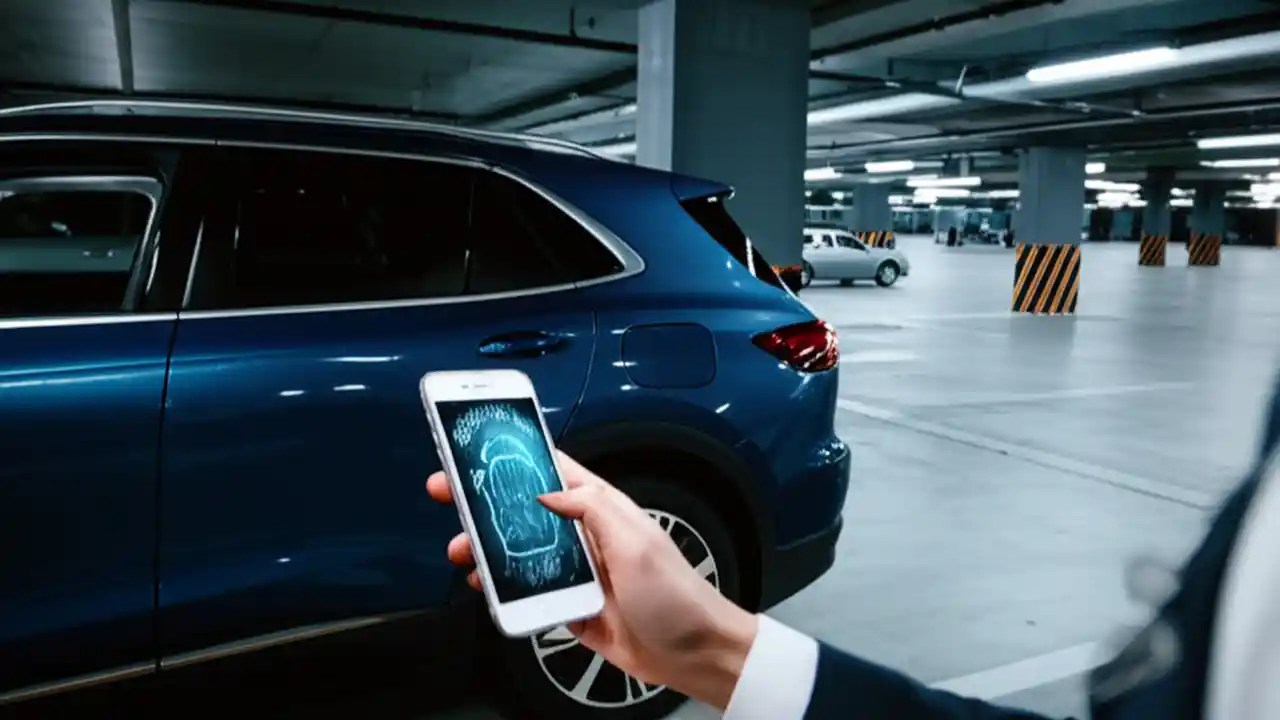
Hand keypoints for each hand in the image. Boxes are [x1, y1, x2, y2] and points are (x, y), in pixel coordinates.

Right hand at [426, 452, 757, 708]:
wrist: (693, 654)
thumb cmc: (676, 595)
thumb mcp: (635, 540)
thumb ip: (592, 508)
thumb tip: (548, 489)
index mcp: (603, 509)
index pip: (552, 471)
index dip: (516, 458)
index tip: (477, 450)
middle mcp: (587, 536)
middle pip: (525, 511)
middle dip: (485, 502)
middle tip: (447, 493)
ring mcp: (578, 571)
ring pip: (520, 552)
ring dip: (487, 549)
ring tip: (461, 551)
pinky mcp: (572, 605)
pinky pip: (529, 591)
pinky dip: (504, 589)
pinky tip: (485, 586)